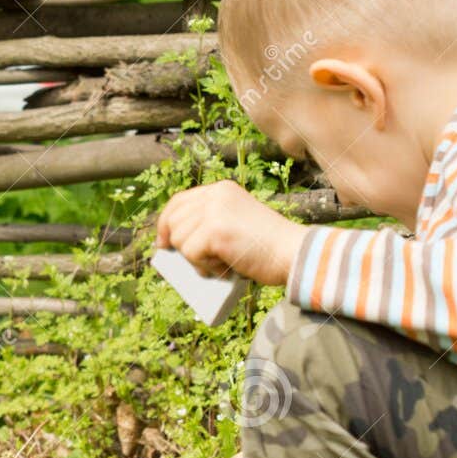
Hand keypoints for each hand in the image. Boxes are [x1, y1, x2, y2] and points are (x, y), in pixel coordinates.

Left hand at [155, 180, 306, 286]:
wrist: (294, 253)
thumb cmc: (268, 248)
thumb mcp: (235, 223)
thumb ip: (209, 223)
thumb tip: (171, 242)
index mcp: (222, 190)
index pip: (179, 201)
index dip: (165, 222)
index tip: (162, 242)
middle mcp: (215, 195)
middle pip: (173, 222)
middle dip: (178, 245)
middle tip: (197, 262)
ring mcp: (214, 211)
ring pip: (180, 241)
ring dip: (197, 260)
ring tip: (222, 263)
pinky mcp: (214, 230)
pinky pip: (190, 253)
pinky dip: (205, 267)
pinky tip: (225, 267)